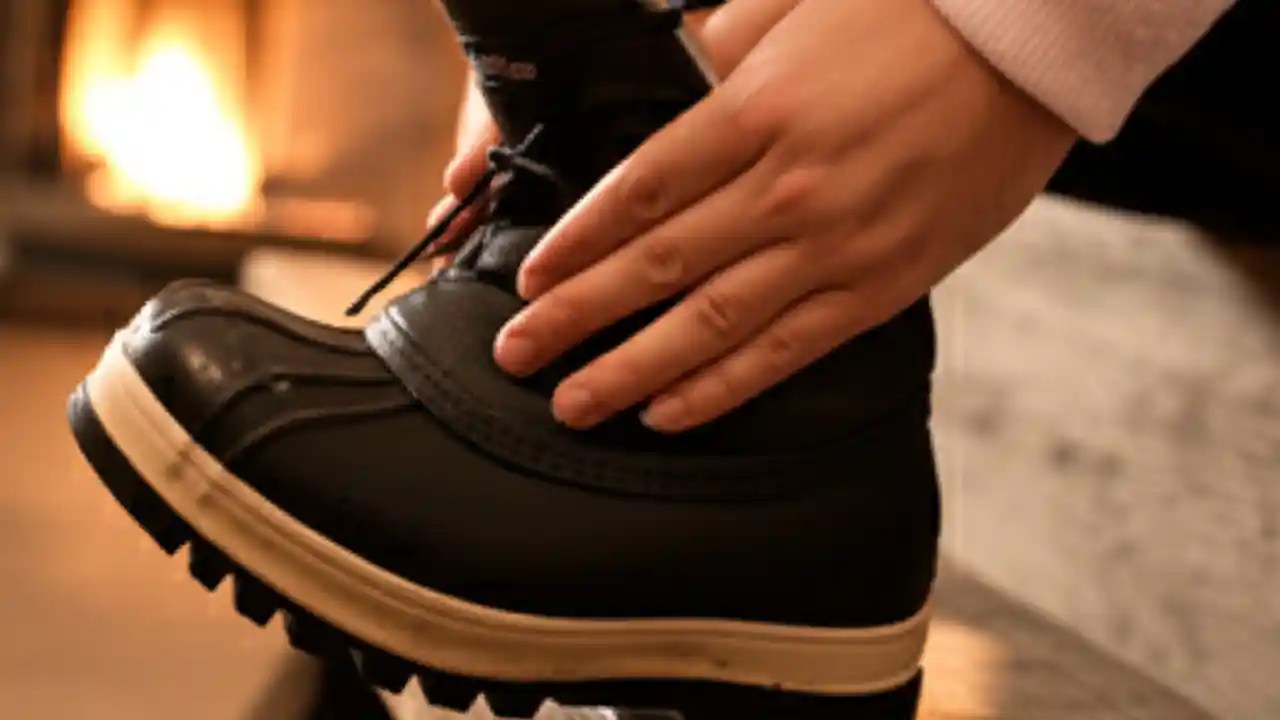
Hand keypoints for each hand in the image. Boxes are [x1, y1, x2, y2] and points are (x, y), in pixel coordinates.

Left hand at [494, 0, 1076, 431]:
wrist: (1030, 46)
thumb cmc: (908, 16)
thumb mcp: (792, 10)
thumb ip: (716, 58)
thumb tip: (660, 88)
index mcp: (758, 112)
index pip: (639, 194)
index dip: (576, 245)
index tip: (531, 280)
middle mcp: (789, 189)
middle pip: (657, 268)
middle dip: (577, 320)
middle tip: (517, 356)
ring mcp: (837, 246)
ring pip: (712, 326)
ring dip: (633, 372)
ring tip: (574, 404)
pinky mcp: (881, 286)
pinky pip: (788, 351)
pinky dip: (724, 387)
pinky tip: (670, 411)